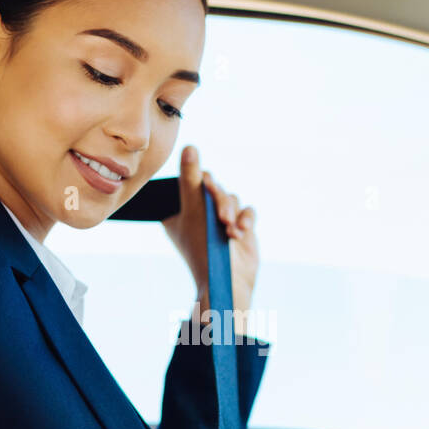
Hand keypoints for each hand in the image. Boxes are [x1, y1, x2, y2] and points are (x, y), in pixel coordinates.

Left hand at [162, 145, 258, 316]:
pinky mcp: (240, 227)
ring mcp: (221, 220)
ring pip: (231, 198)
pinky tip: (239, 233)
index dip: (201, 182)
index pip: (190, 181)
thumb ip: (190, 179)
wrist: (226, 282)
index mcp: (181, 209)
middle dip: (219, 200)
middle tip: (220, 216)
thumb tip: (190, 146)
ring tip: (229, 230)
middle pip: (213, 187)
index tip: (206, 188)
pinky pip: (247, 211)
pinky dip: (244, 219)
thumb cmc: (202, 248)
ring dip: (232, 211)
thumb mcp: (194, 210)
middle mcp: (201, 213)